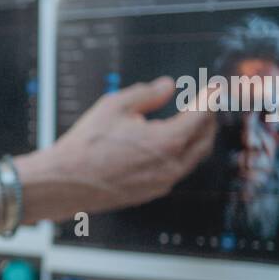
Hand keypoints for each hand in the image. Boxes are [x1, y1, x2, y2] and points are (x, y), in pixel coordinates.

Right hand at [16, 76, 215, 222]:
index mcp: (167, 141)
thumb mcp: (115, 106)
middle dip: (208, 118)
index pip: (202, 115)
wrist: (64, 182)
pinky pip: (177, 171)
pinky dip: (182, 154)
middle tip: (206, 103)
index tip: (214, 87)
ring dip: (197, 138)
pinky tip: (170, 145)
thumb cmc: (85, 146)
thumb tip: (167, 86)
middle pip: (205, 139)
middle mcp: (171, 165)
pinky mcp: (151, 192)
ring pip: (194, 157)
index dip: (210, 97)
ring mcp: (162, 182)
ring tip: (192, 122)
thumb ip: (147, 94)